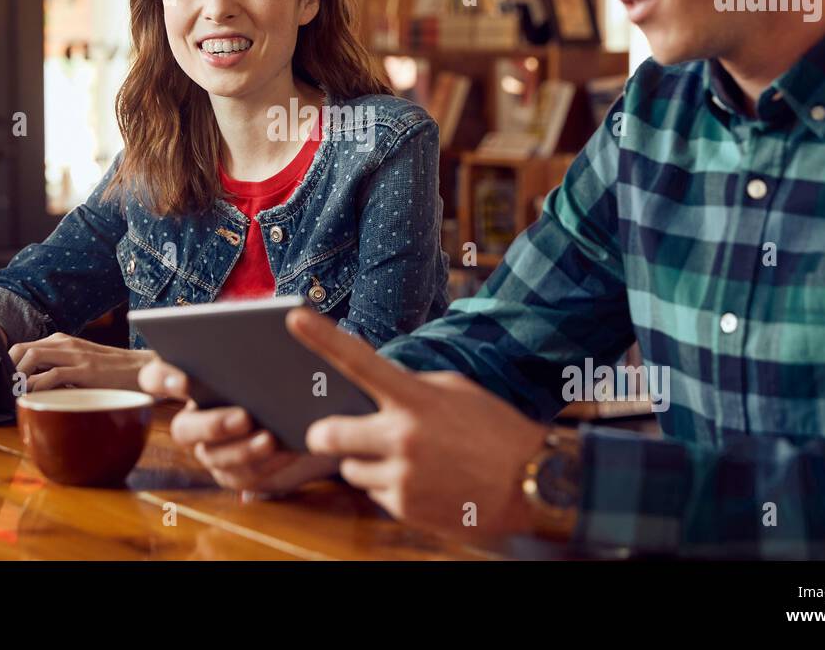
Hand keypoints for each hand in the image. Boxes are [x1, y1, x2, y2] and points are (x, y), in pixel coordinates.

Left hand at [9, 334, 148, 390]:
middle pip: (22, 348)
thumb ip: (58, 370)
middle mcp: (66, 344)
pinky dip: (39, 386)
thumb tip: (31, 388)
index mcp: (63, 342)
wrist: (144, 369)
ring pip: (33, 356)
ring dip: (19, 376)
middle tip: (4, 388)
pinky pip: (54, 375)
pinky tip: (35, 397)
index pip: (24, 346)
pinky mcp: (86, 370)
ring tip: (15, 393)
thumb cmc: (111, 372)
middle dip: (8, 368)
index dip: (8, 363)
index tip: (1, 381)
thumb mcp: (81, 365)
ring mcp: (76, 355)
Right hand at [138, 356, 337, 492]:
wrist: (301, 407)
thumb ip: (251, 343)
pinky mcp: (233, 472)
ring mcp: (210, 448)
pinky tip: (285, 451)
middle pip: (183, 429)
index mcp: (190, 379)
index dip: (162, 380)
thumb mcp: (264, 350)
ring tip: (269, 438)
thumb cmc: (275, 369)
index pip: (155, 378)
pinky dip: (264, 464)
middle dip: (212, 424)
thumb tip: (260, 330)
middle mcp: (193, 418)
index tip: (185, 381)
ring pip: (212, 457)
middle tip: (243, 417)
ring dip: (241, 449)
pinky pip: (241, 476)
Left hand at [288, 308, 552, 537]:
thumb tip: (373, 388)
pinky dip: (390, 488)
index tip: (292, 316)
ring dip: (365, 464)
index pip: (359, 361)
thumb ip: (409, 388)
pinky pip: (375, 494)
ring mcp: (401, 476)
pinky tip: (423, 482)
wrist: (532, 485)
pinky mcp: (404, 508)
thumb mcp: (454, 392)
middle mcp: (401, 437)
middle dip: (324, 435)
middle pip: (326, 435)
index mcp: (414, 398)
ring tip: (406, 460)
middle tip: (328, 433)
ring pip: (350, 470)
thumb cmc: (495, 430)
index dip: (322, 337)